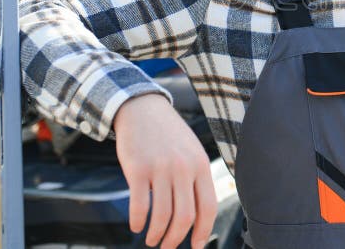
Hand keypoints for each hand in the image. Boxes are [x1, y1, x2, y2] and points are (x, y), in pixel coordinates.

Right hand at [113, 94, 216, 248]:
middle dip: (176, 239)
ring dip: (156, 234)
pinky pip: (140, 205)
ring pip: (162, 215)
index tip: (195, 246)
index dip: (203, 232)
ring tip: (151, 240)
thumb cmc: (168, 136)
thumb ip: (196, 179)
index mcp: (201, 165)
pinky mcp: (138, 169)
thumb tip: (198, 217)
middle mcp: (184, 168)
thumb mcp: (191, 152)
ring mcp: (161, 168)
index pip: (208, 207)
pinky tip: (136, 226)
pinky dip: (138, 221)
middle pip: (185, 216)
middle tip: (168, 247)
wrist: (142, 109)